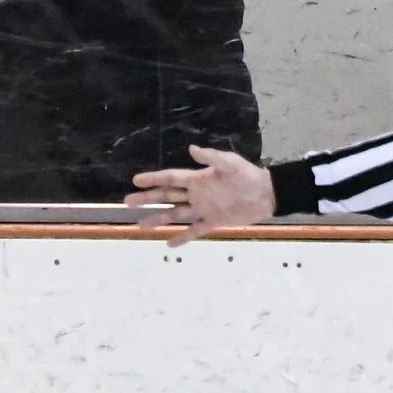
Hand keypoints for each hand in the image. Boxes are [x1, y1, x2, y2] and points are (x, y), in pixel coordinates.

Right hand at [125, 146, 274, 245]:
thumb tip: (192, 149)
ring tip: (141, 225)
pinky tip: (168, 243)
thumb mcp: (229, 162)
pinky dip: (182, 237)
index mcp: (197, 178)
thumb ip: (210, 157)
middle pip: (166, 197)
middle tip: (127, 203)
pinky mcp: (213, 222)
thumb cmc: (247, 175)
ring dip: (158, 219)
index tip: (136, 180)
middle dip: (147, 199)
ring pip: (175, 215)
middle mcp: (196, 194)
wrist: (265, 194)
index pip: (170, 178)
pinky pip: (194, 230)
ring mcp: (202, 209)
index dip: (153, 179)